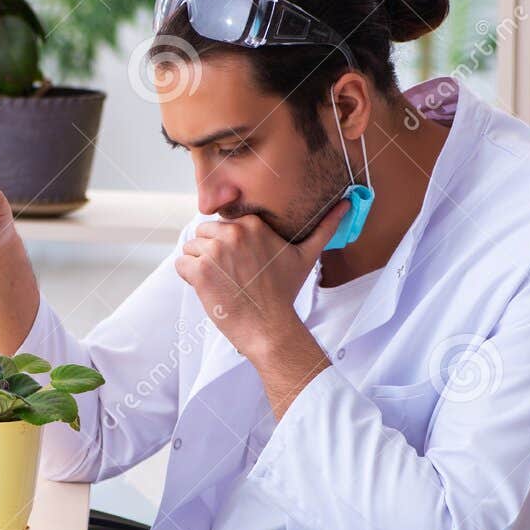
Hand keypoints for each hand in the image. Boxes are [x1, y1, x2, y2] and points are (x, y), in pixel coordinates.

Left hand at [174, 202, 348, 361]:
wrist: (269, 326)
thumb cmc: (284, 292)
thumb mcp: (306, 256)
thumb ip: (325, 227)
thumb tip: (348, 203)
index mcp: (254, 224)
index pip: (223, 223)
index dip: (228, 245)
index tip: (242, 264)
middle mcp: (233, 232)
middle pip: (203, 233)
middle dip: (212, 253)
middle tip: (231, 276)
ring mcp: (215, 251)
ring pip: (191, 249)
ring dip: (199, 266)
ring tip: (222, 283)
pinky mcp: (200, 271)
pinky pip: (181, 264)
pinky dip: (188, 278)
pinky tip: (209, 289)